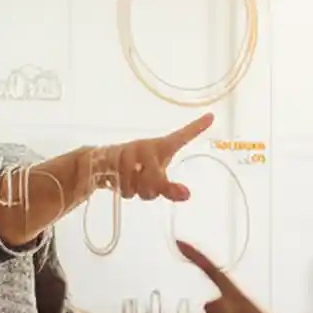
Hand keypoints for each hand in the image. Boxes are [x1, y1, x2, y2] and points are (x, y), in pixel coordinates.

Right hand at [91, 113, 213, 200]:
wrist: (100, 165)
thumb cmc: (135, 171)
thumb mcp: (155, 180)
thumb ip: (170, 189)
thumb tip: (188, 195)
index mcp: (160, 147)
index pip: (180, 137)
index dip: (196, 129)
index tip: (212, 117)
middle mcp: (146, 146)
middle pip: (157, 179)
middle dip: (151, 189)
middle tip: (144, 184)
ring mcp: (128, 151)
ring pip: (140, 185)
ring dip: (135, 190)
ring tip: (130, 180)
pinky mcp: (112, 158)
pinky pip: (124, 184)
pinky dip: (124, 188)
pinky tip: (119, 180)